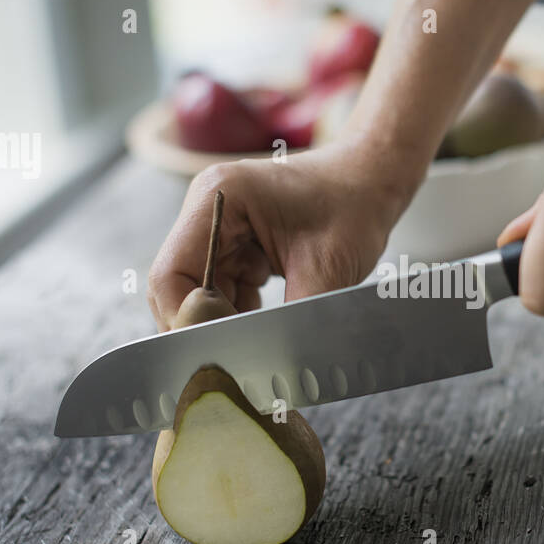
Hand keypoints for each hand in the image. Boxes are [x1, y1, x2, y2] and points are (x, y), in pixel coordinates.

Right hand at [147, 141, 407, 330]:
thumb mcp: (328, 267)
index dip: (188, 320)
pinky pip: (219, 286)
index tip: (219, 348)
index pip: (171, 275)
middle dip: (204, 322)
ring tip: (259, 330)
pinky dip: (237, 308)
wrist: (371, 180)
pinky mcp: (233, 240)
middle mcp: (208, 208)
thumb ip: (292, 318)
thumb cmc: (355, 206)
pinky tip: (265, 313)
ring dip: (223, 317)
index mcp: (220, 198)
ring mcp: (217, 225)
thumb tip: (271, 363)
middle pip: (178, 286)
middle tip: (239, 350)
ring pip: (198, 291)